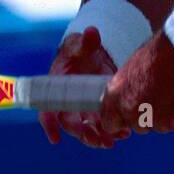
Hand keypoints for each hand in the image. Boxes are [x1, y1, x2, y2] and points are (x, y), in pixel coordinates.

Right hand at [38, 27, 127, 149]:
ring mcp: (84, 109)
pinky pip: (104, 126)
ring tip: (118, 136)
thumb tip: (91, 33)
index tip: (55, 138)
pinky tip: (126, 131)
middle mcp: (68, 104)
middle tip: (100, 140)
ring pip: (89, 131)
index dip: (49, 125)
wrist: (93, 54)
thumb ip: (84, 41)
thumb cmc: (79, 49)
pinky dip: (114, 131)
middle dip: (85, 135)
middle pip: (72, 126)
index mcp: (57, 89)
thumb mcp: (79, 43)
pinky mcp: (99, 111)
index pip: (48, 110)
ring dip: (101, 138)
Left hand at [99, 32, 173, 135]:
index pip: (110, 123)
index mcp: (117, 96)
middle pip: (137, 126)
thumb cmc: (160, 52)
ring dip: (164, 116)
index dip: (121, 120)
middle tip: (158, 96)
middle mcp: (133, 112)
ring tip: (172, 92)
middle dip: (146, 116)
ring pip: (158, 127)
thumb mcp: (131, 69)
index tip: (128, 115)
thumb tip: (127, 98)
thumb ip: (125, 90)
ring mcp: (155, 120)